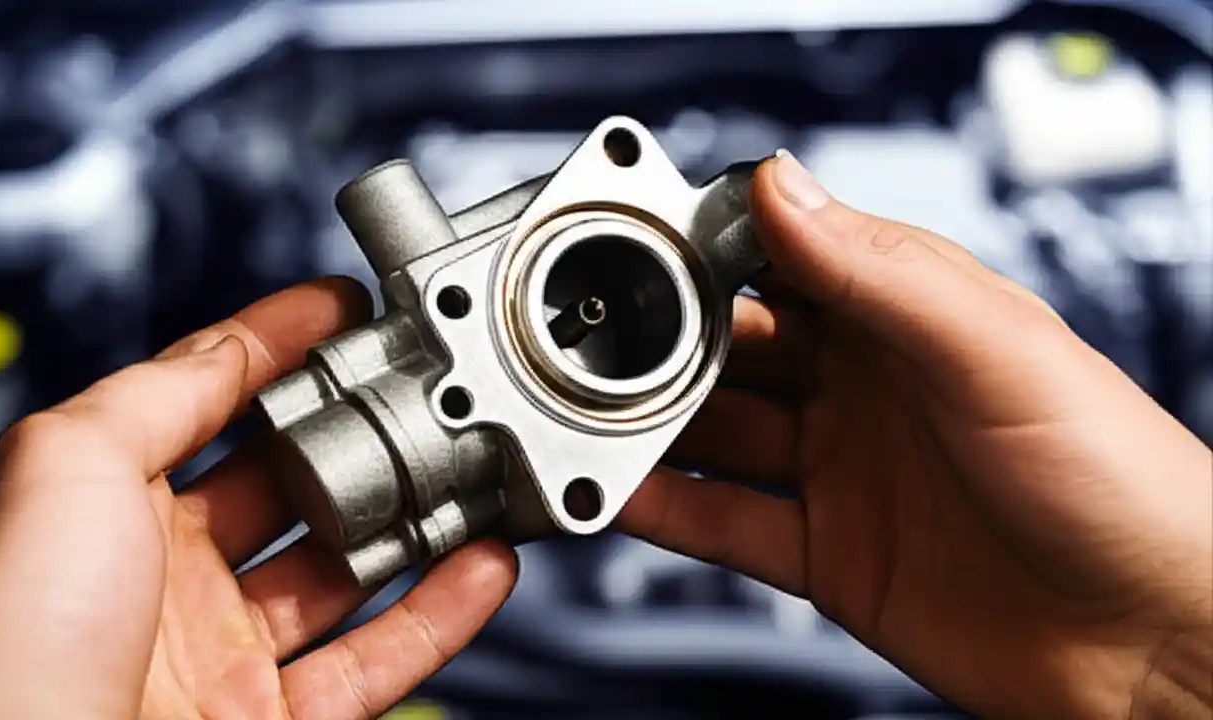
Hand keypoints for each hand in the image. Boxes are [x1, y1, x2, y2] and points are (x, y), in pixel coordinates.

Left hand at [0, 278, 517, 719]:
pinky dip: (441, 617)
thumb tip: (235, 343)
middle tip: (423, 395)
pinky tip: (481, 570)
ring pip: (348, 574)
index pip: (213, 400)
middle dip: (362, 435)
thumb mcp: (65, 465)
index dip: (280, 346)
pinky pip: (377, 663)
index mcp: (108, 506)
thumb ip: (160, 393)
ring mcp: (222, 656)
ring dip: (417, 525)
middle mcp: (168, 578)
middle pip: (296, 485)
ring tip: (470, 476)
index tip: (345, 310)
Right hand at [620, 153, 1212, 717]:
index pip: (789, 259)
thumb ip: (882, 272)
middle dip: (669, 338)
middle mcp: (870, 390)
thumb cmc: (1124, 487)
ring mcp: (845, 473)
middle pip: (738, 347)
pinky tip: (624, 492)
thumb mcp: (997, 352)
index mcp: (914, 320)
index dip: (713, 248)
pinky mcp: (830, 554)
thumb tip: (779, 188)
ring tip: (595, 415)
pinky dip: (670, 510)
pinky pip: (727, 523)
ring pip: (721, 434)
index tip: (641, 245)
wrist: (1156, 646)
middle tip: (604, 339)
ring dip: (658, 423)